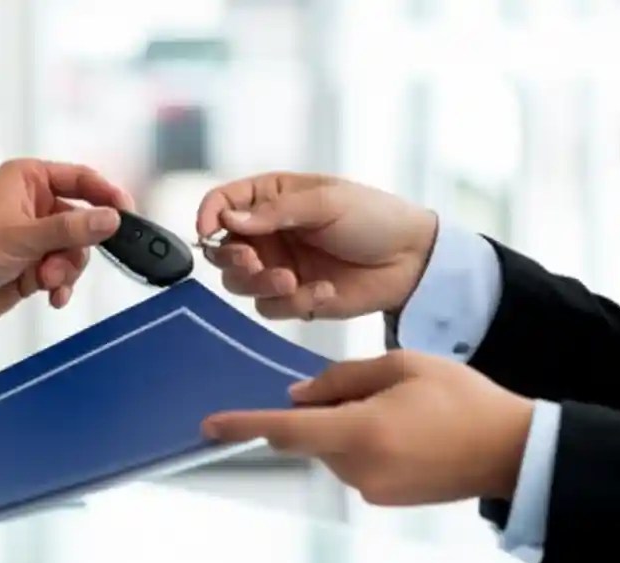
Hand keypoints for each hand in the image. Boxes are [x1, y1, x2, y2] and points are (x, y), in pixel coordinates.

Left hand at [0, 158, 134, 332]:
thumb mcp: (20, 237)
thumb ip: (69, 228)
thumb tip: (111, 218)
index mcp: (27, 180)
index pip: (81, 179)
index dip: (107, 195)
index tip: (127, 214)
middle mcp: (32, 206)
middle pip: (83, 221)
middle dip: (77, 247)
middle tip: (62, 264)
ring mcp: (31, 238)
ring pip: (74, 252)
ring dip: (66, 271)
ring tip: (46, 282)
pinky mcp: (29, 267)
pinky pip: (62, 274)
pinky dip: (61, 286)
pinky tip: (51, 296)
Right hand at [195, 172, 437, 320]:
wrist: (411, 261)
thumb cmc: (373, 217)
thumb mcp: (326, 202)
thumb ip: (276, 211)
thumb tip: (228, 220)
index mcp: (272, 198)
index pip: (223, 202)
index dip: (209, 215)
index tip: (208, 231)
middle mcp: (268, 233)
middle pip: (223, 250)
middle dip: (233, 259)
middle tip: (254, 262)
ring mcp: (278, 266)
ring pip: (240, 284)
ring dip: (260, 284)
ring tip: (291, 281)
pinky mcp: (293, 298)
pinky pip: (271, 308)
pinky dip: (293, 303)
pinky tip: (324, 291)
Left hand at [201, 351, 533, 504]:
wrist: (512, 451)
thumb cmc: (463, 400)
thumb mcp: (402, 365)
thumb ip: (342, 378)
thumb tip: (300, 395)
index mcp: (360, 432)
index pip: (286, 430)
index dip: (244, 425)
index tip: (209, 426)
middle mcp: (358, 469)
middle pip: (311, 435)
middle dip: (323, 410)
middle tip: (372, 388)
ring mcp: (371, 489)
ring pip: (332, 448)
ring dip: (345, 426)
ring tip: (401, 409)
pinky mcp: (384, 499)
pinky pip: (354, 463)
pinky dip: (363, 442)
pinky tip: (404, 430)